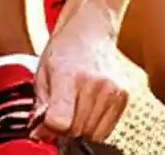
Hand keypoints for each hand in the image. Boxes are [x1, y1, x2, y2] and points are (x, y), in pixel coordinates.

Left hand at [31, 13, 129, 142]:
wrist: (90, 30)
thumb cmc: (64, 49)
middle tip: (60, 112)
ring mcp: (112, 90)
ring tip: (75, 108)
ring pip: (91, 134)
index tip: (45, 121)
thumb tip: (40, 134)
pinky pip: (106, 130)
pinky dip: (95, 126)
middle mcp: (94, 83)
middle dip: (63, 129)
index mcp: (68, 75)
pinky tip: (89, 108)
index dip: (48, 128)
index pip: (60, 121)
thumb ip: (40, 106)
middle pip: (75, 131)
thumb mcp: (42, 73)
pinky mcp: (124, 96)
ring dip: (80, 128)